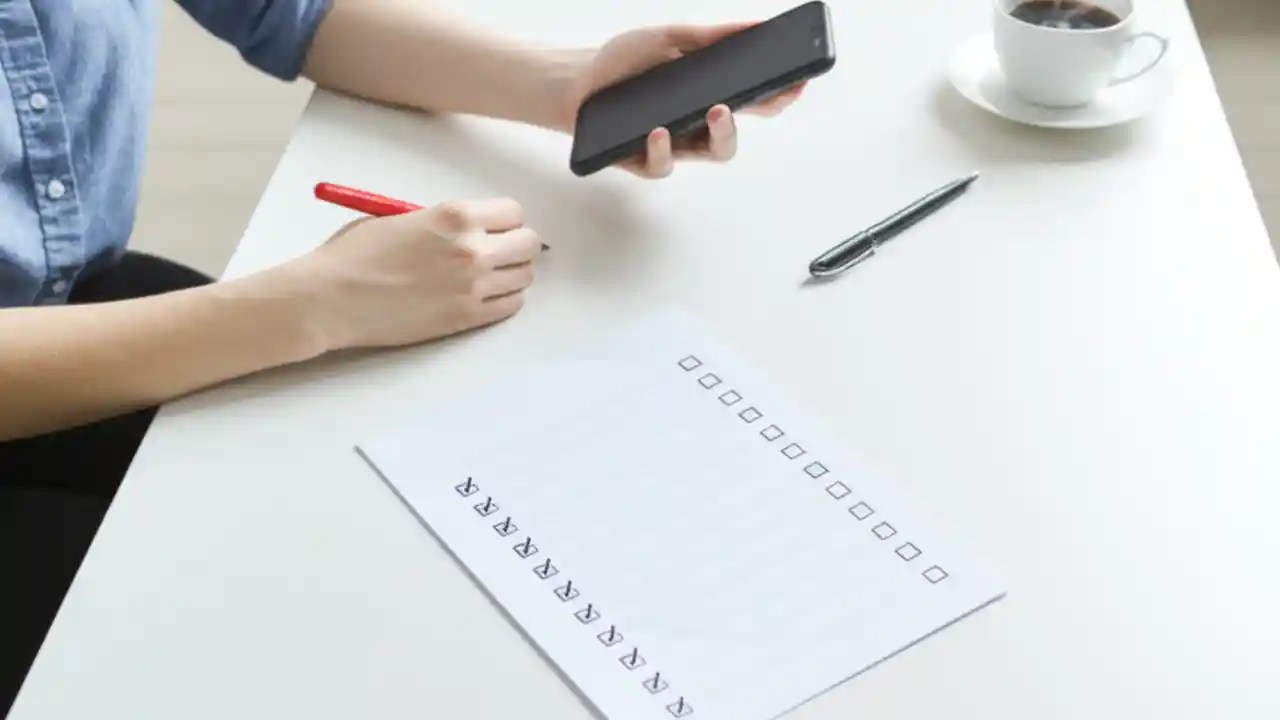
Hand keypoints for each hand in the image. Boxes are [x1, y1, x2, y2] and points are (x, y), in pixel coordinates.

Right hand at [286, 198, 540, 351]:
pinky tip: (486, 297)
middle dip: (517, 245)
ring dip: (512, 274)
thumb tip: (469, 228)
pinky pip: (510, 306)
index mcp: (455, 216)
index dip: (506, 220)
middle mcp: (472, 249)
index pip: (513, 212)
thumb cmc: (354, 255)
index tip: (497, 228)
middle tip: (501, 252)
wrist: (331, 298)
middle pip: (528, 244)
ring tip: (490, 276)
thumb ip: (443, 221)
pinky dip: (505, 300)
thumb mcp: (402, 218)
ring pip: (524, 277)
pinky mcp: (466, 318)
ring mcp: (472, 286)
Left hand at [561, 23, 804, 177]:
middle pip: (739, 132)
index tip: (798, 82)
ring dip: (721, 134)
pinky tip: (658, 130)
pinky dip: (663, 149)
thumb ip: (713, 36)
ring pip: (712, 154)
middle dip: (757, 117)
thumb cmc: (622, 60)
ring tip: (716, 111)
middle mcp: (696, 125)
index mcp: (708, 95)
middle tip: (763, 98)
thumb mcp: (670, 37)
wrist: (573, 78)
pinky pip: (663, 165)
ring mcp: (674, 146)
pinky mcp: (644, 161)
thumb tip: (757, 24)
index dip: (780, 94)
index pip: (754, 100)